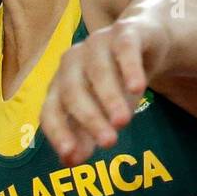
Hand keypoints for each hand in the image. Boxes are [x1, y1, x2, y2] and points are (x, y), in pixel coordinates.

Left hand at [40, 17, 166, 167]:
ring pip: (98, 71)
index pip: (50, 110)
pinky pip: (124, 49)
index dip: (58, 133)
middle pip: (72, 91)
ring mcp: (96, 44)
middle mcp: (72, 62)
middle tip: (108, 143)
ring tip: (123, 121)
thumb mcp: (102, 112)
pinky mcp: (124, 32)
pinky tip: (137, 87)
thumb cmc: (117, 81)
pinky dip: (129, 68)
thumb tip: (70, 163)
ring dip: (109, 97)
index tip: (71, 156)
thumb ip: (86, 136)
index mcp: (61, 84)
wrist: (146, 40)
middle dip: (89, 119)